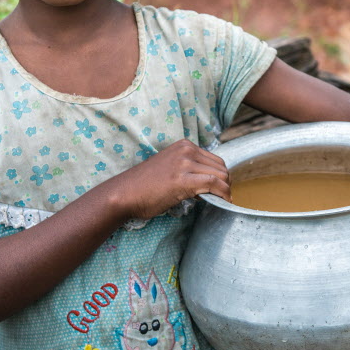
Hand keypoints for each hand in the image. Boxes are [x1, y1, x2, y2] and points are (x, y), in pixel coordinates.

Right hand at [110, 140, 230, 220]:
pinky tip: (223, 203)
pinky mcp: (183, 179)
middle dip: (225, 184)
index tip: (218, 191)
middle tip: (221, 198)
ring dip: (225, 191)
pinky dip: (223, 195)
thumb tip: (209, 184)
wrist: (124, 194)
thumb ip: (188, 169)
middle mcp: (186, 150)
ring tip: (220, 202)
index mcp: (184, 145)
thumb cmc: (144, 186)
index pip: (215, 160)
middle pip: (221, 167)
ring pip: (221, 175)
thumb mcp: (170, 168)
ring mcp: (185, 163)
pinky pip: (213, 184)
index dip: (220, 177)